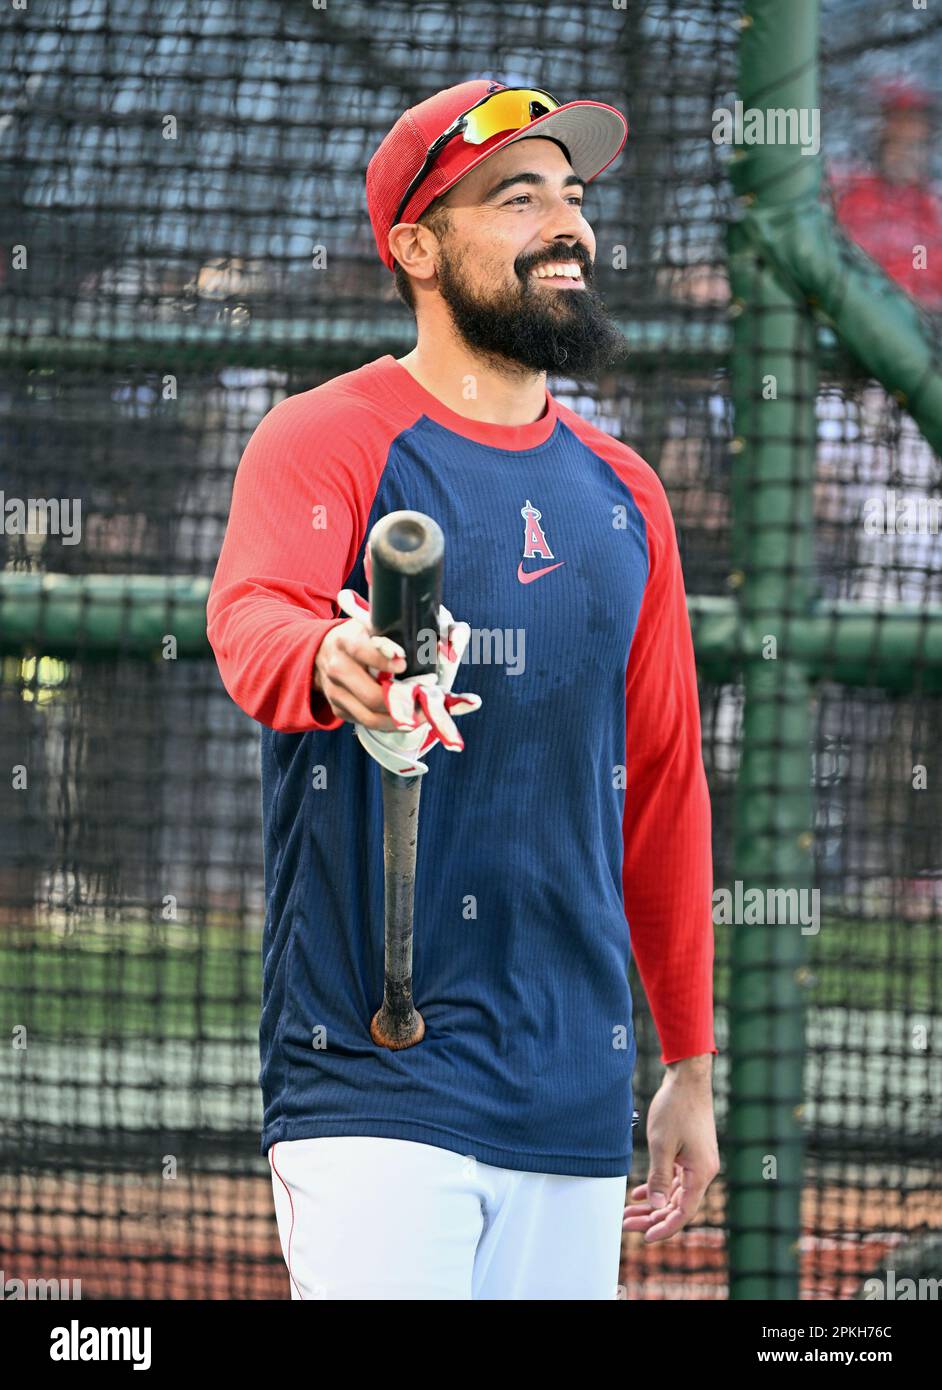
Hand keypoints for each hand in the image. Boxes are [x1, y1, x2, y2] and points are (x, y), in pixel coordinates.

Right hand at [315, 585, 480, 776]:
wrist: (323, 652)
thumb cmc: (363, 635)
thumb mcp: (377, 622)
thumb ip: (411, 626)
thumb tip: (454, 637)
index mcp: (347, 640)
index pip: (362, 650)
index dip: (383, 658)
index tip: (404, 662)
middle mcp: (337, 667)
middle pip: (371, 695)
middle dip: (403, 703)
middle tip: (427, 703)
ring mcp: (335, 691)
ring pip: (370, 716)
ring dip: (401, 720)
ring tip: (423, 717)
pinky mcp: (338, 708)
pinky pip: (366, 723)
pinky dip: (390, 724)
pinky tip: (407, 719)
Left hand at [623, 1058, 719, 1242]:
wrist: (688, 1078)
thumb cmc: (675, 1108)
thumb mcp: (661, 1145)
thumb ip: (659, 1177)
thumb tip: (657, 1206)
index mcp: (701, 1173)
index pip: (683, 1212)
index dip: (664, 1227)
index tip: (644, 1237)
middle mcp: (704, 1171)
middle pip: (678, 1204)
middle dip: (652, 1217)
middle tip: (627, 1224)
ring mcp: (699, 1161)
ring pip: (675, 1192)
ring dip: (654, 1203)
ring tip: (629, 1211)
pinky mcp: (693, 1152)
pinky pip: (676, 1178)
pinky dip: (660, 1186)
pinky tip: (641, 1193)